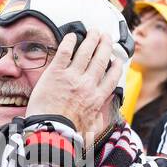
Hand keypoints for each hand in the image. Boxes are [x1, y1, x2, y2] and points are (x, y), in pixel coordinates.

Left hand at [25, 30, 120, 144]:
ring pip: (86, 52)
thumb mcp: (91, 130)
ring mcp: (72, 77)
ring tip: (94, 31)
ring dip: (91, 39)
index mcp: (97, 99)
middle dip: (105, 45)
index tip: (116, 59)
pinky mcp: (56, 73)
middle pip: (101, 60)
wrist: (49, 132)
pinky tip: (73, 35)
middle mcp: (88, 85)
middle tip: (106, 36)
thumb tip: (104, 116)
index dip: (115, 66)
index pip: (111, 77)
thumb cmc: (68, 135)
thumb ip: (99, 120)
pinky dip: (70, 41)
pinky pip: (65, 52)